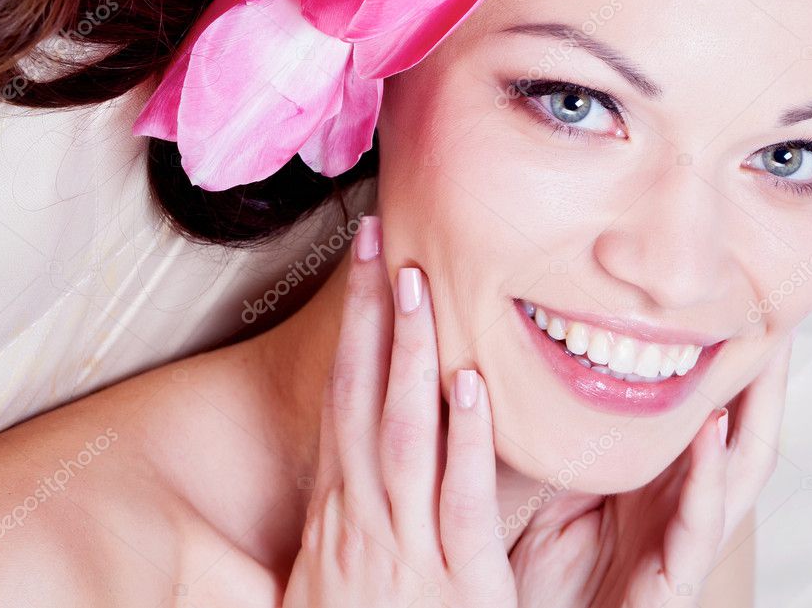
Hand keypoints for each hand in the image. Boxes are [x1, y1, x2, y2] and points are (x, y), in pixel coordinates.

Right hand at [281, 214, 517, 607]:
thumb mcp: (340, 582)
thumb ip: (355, 518)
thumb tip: (356, 462)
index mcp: (342, 517)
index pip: (344, 400)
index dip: (353, 329)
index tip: (362, 265)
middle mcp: (364, 523)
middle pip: (362, 398)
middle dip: (369, 315)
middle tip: (377, 238)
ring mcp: (406, 553)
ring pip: (403, 435)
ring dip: (408, 355)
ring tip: (415, 281)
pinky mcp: (458, 588)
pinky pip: (458, 502)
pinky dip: (463, 440)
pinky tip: (471, 384)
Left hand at [509, 335, 793, 607]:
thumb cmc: (544, 560)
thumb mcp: (558, 474)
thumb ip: (570, 424)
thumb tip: (557, 345)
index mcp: (664, 476)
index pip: (712, 408)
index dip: (731, 360)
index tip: (737, 298)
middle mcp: (684, 501)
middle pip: (744, 428)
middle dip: (763, 374)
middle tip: (774, 313)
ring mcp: (686, 539)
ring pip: (740, 468)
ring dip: (755, 410)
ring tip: (763, 351)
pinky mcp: (676, 579)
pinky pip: (700, 523)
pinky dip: (707, 474)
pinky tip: (711, 427)